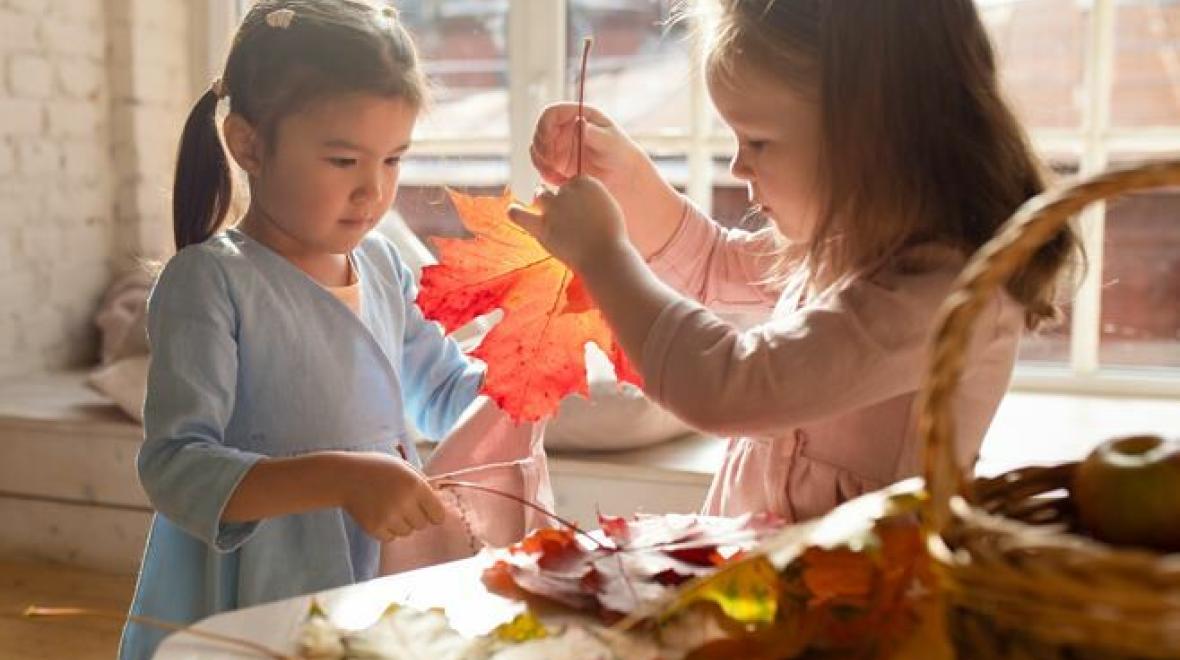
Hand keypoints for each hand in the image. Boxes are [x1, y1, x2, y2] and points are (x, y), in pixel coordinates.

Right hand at [337, 453, 445, 540]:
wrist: (345, 476)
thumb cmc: (378, 468)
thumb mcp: (404, 467)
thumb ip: (422, 483)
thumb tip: (438, 499)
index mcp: (416, 486)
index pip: (438, 514)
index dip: (434, 513)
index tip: (428, 511)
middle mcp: (405, 503)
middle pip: (423, 525)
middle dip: (416, 517)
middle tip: (403, 506)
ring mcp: (389, 517)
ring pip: (407, 532)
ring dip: (401, 524)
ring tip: (388, 508)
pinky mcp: (374, 528)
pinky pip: (391, 538)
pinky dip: (387, 530)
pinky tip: (379, 515)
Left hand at [509, 176, 629, 273]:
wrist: (604, 257)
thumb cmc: (612, 237)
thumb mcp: (609, 207)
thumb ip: (592, 199)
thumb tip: (580, 202)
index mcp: (586, 182)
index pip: (574, 182)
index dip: (576, 196)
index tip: (580, 209)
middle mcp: (567, 190)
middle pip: (557, 190)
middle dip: (560, 200)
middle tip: (566, 216)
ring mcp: (553, 207)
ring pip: (540, 196)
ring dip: (542, 202)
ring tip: (546, 212)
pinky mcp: (541, 226)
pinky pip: (519, 214)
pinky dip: (515, 211)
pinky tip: (513, 210)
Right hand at [530, 103, 645, 189]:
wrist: (624, 177)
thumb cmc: (621, 154)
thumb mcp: (610, 142)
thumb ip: (593, 133)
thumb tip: (578, 121)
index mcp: (577, 115)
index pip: (551, 113)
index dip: (544, 126)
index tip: (547, 141)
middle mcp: (565, 129)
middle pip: (539, 133)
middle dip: (541, 148)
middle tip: (552, 163)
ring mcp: (559, 146)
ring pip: (537, 151)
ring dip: (542, 163)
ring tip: (558, 175)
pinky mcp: (558, 164)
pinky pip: (542, 167)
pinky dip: (547, 175)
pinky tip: (561, 181)